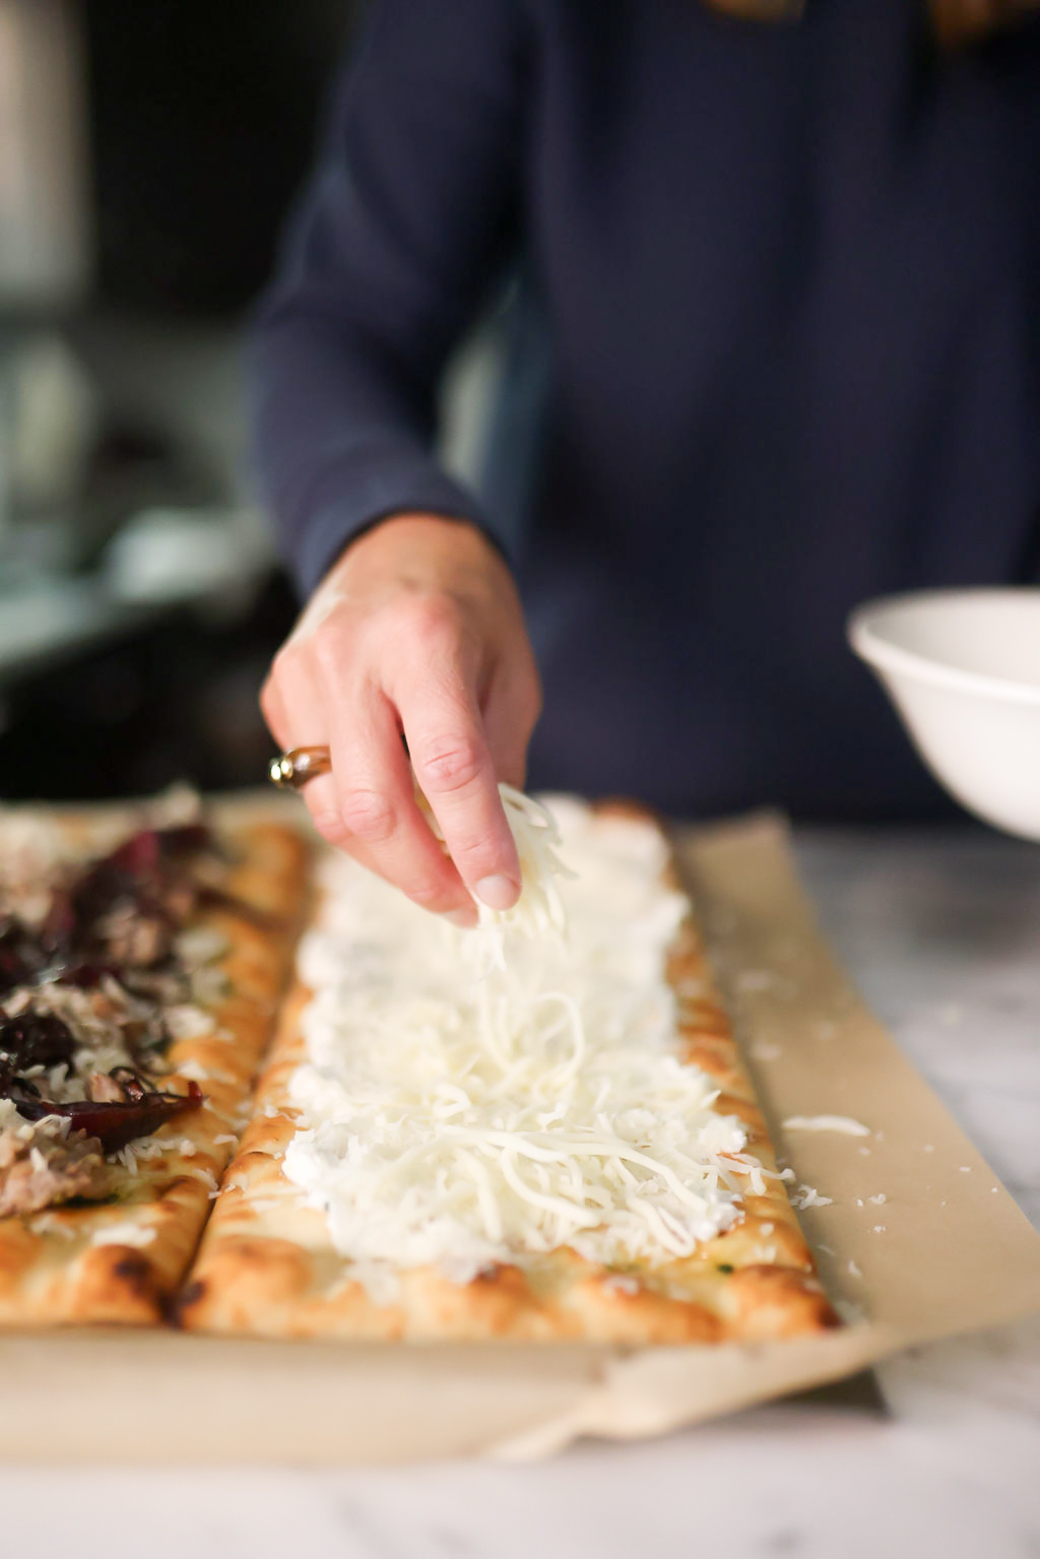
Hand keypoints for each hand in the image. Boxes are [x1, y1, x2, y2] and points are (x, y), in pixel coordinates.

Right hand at [261, 514, 541, 925]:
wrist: (392, 540)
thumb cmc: (467, 608)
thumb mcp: (512, 674)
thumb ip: (499, 761)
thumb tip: (493, 855)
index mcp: (422, 640)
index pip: (446, 766)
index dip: (476, 842)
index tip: (502, 895)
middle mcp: (348, 659)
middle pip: (373, 806)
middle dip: (423, 875)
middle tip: (467, 905)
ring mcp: (300, 679)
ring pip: (333, 812)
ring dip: (390, 863)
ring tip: (439, 877)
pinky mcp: (277, 698)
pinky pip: (315, 789)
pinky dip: (363, 823)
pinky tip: (401, 824)